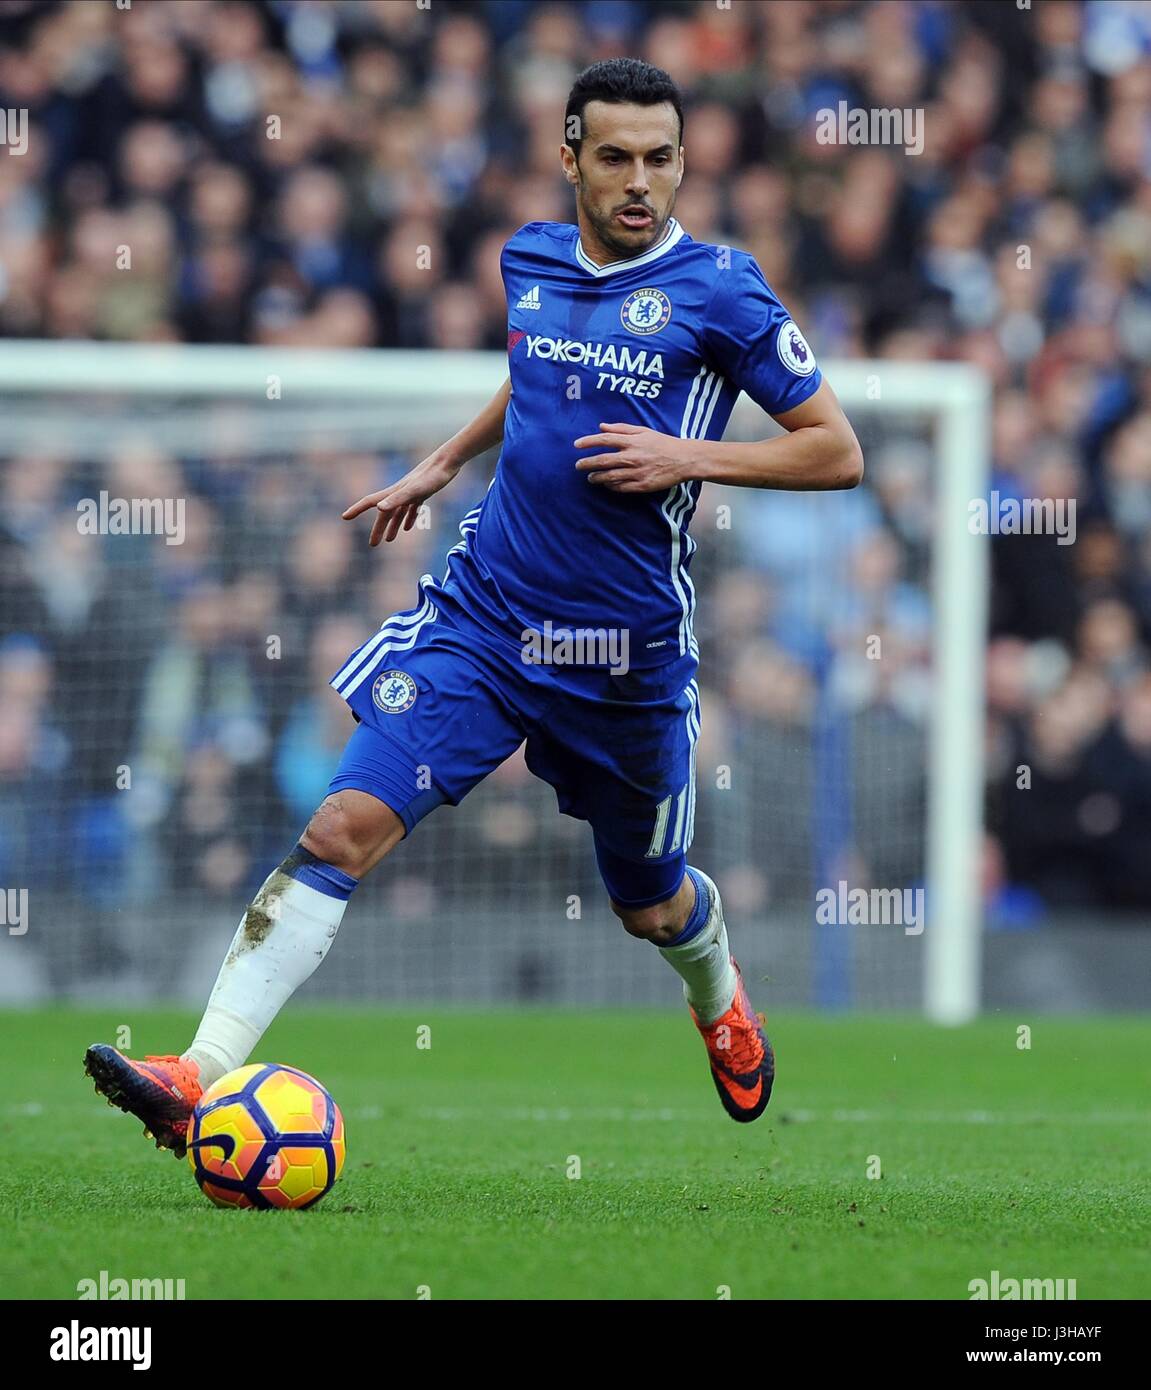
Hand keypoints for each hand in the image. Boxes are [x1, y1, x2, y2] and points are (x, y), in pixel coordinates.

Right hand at [343, 451, 462, 545]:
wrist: (447, 463)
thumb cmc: (431, 477)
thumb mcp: (414, 491)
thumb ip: (397, 500)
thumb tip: (380, 509)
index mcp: (394, 493)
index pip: (370, 502)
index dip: (357, 509)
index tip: (344, 517)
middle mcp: (399, 493)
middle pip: (385, 513)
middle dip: (378, 528)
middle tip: (373, 544)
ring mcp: (411, 493)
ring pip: (397, 512)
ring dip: (392, 526)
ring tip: (389, 540)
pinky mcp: (422, 493)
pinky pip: (411, 509)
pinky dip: (408, 518)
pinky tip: (408, 527)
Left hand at [573, 422, 696, 491]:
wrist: (684, 459)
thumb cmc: (663, 443)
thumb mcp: (643, 431)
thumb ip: (621, 429)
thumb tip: (601, 426)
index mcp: (632, 442)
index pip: (604, 440)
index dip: (588, 442)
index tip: (576, 445)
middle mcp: (632, 457)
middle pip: (603, 460)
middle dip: (587, 463)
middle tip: (578, 466)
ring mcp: (637, 472)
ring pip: (610, 476)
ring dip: (597, 477)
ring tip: (590, 478)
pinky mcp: (642, 485)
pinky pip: (621, 488)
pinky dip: (611, 486)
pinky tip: (606, 485)